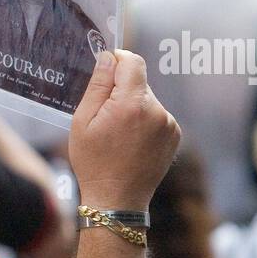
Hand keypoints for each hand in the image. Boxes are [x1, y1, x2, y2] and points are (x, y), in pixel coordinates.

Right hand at [69, 50, 179, 210]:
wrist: (117, 199)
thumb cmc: (93, 162)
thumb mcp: (82, 122)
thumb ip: (97, 86)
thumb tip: (108, 57)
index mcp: (131, 104)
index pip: (132, 61)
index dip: (117, 61)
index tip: (105, 72)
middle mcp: (156, 110)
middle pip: (139, 81)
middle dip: (122, 91)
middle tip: (105, 118)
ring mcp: (169, 123)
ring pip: (148, 99)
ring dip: (133, 107)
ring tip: (119, 135)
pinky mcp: (175, 134)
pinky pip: (157, 115)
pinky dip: (144, 121)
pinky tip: (131, 142)